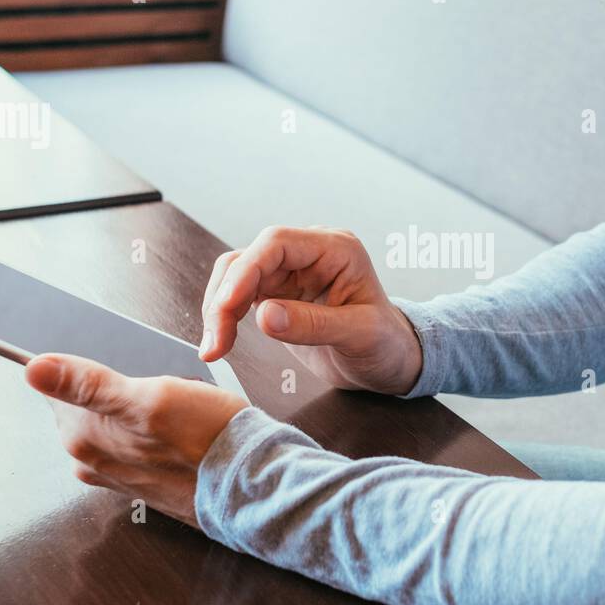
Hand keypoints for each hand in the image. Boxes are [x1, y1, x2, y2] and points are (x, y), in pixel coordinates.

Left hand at [25, 353, 247, 527]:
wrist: (249, 485)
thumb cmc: (209, 441)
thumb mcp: (151, 398)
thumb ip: (88, 384)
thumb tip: (34, 370)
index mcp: (82, 437)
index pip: (59, 386)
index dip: (94, 368)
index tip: (127, 373)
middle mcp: (91, 461)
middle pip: (87, 404)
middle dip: (119, 389)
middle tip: (158, 390)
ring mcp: (115, 474)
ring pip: (114, 421)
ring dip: (137, 408)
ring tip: (173, 409)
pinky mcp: (140, 481)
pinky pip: (134, 441)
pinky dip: (150, 429)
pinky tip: (178, 429)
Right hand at [198, 226, 422, 395]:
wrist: (391, 361)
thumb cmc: (387, 344)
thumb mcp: (360, 336)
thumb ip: (314, 325)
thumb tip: (264, 316)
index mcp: (336, 250)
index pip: (276, 243)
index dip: (245, 271)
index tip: (226, 308)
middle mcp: (309, 254)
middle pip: (249, 260)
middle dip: (225, 298)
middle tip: (215, 342)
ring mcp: (291, 272)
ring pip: (236, 277)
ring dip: (219, 310)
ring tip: (214, 349)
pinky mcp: (277, 294)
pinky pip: (239, 296)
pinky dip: (225, 317)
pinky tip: (220, 342)